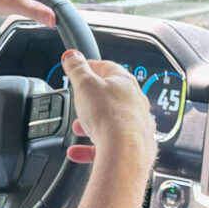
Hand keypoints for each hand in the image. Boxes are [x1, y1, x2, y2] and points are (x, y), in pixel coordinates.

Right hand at [60, 50, 156, 169]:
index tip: (79, 69)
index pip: (106, 67)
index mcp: (124, 82)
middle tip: (78, 102)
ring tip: (78, 128)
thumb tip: (72, 55)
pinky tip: (78, 151)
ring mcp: (136, 124)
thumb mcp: (84, 85)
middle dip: (90, 100)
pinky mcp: (134, 146)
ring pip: (111, 121)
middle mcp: (135, 101)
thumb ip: (76, 69)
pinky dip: (92, 147)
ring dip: (92, 123)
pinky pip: (110, 144)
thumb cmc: (109, 116)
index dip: (89, 67)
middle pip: (110, 96)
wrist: (125, 152)